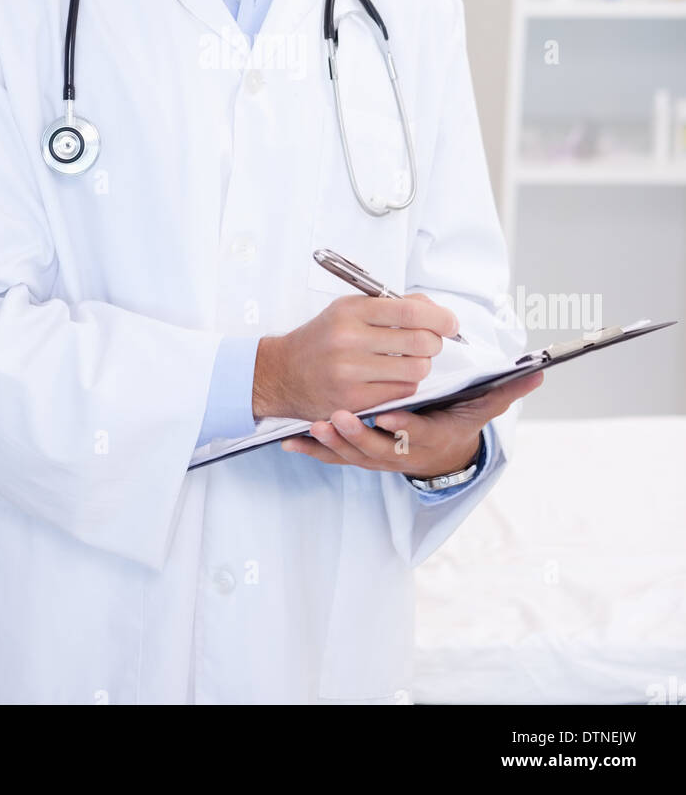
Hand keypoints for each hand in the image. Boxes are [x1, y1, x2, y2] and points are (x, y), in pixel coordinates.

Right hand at [253, 292, 460, 422]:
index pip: (411, 311)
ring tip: (407, 361)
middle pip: (421, 342)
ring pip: (416, 370)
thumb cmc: (323, 338)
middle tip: (430, 343)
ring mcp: (350, 372)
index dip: (440, 318)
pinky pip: (402, 392)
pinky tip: (392, 379)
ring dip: (420, 366)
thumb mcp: (349, 309)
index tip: (450, 324)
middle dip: (434, 343)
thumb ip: (391, 305)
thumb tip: (434, 308)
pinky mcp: (353, 401)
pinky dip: (405, 385)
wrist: (283, 373)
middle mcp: (349, 339)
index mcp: (351, 310)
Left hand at [280, 369, 544, 474]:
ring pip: (352, 455)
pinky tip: (293, 439)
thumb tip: (537, 373)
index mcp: (430, 437)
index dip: (403, 428)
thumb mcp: (481, 409)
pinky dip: (313, 450)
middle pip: (378, 449)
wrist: (440, 455)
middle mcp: (402, 453)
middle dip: (358, 435)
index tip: (389, 416)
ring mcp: (378, 457)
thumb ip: (504, 391)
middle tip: (338, 416)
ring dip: (332, 443)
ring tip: (314, 424)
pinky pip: (334, 457)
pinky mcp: (359, 456)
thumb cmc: (455, 422)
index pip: (417, 434)